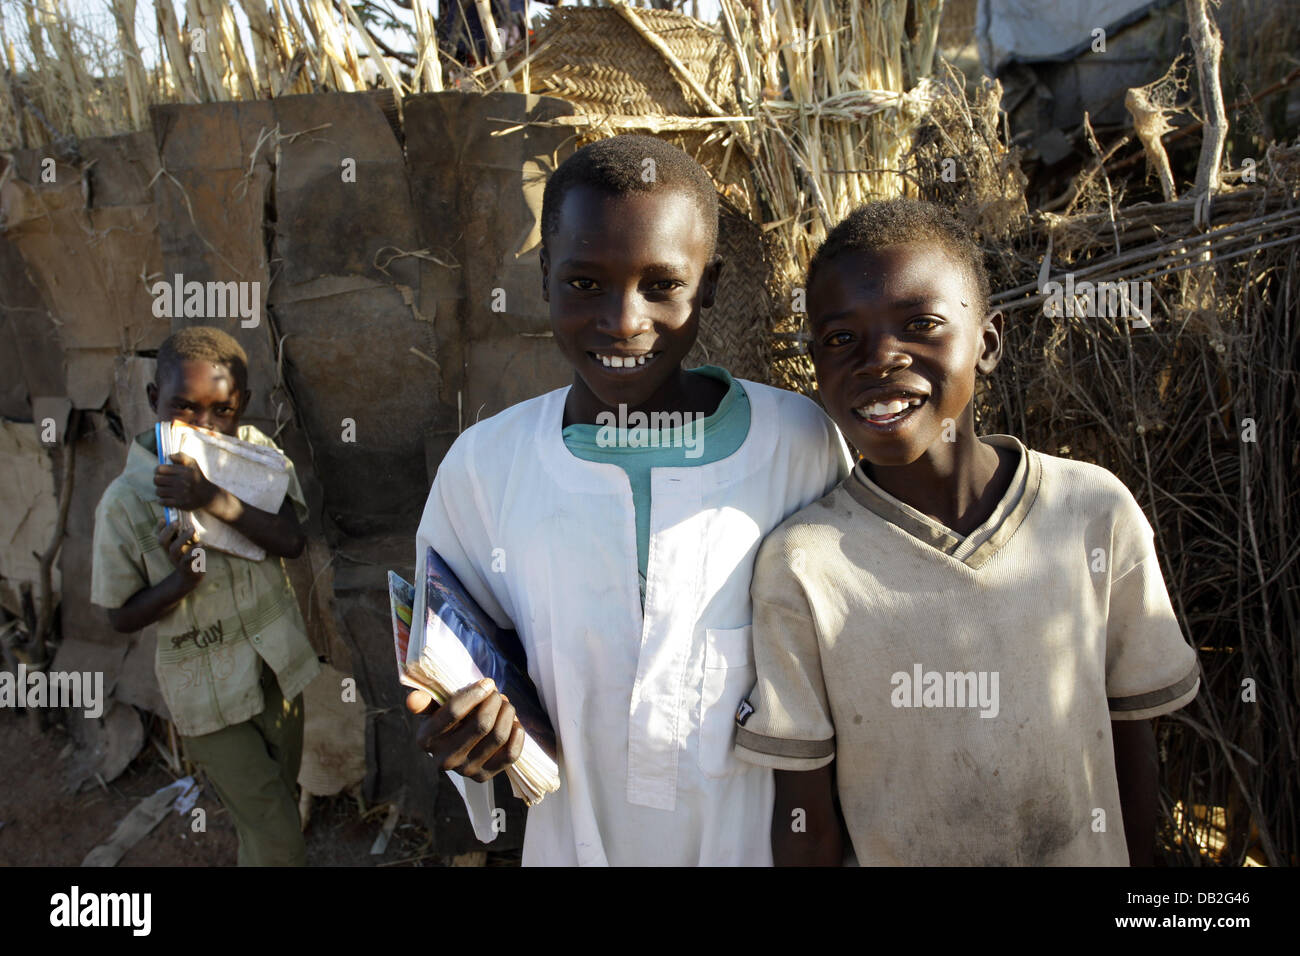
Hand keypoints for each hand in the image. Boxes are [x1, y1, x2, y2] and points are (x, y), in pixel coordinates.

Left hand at [154, 453, 216, 510]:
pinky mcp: (180, 503)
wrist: (208, 496)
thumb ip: (181, 456)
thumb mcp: (193, 463)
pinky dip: (161, 500)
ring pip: (158, 491)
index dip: (158, 470)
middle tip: (162, 482)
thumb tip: (169, 457)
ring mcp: (180, 493)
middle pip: (157, 480)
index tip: (160, 473)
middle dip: (157, 481)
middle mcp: (182, 482)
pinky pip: (162, 501)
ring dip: (160, 491)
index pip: (160, 469)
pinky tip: (166, 498)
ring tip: (165, 490)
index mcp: (184, 471)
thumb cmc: (197, 478)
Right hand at [157, 519, 204, 584]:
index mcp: (169, 547)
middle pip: (163, 542)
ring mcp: (177, 561)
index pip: (160, 536)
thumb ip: (182, 534)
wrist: (192, 576)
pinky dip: (194, 552)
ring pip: (174, 550)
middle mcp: (170, 553)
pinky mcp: (187, 567)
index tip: (163, 518)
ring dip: (182, 538)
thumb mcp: (184, 545)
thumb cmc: (189, 556)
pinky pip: (187, 560)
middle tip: (177, 522)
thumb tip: (183, 516)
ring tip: (192, 529)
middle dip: (168, 531)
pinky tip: (201, 545)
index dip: (160, 528)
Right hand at [407, 679, 524, 781]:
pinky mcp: (484, 777)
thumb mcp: (432, 708)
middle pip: (482, 724)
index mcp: (426, 739)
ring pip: (498, 736)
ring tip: (505, 705)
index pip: (454, 712)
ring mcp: (465, 771)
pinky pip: (510, 755)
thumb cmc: (446, 718)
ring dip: (507, 714)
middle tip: (497, 693)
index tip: (487, 683)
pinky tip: (513, 723)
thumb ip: (424, 700)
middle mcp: (443, 760)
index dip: (475, 694)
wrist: (458, 746)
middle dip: (495, 702)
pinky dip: (517, 733)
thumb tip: (413, 699)